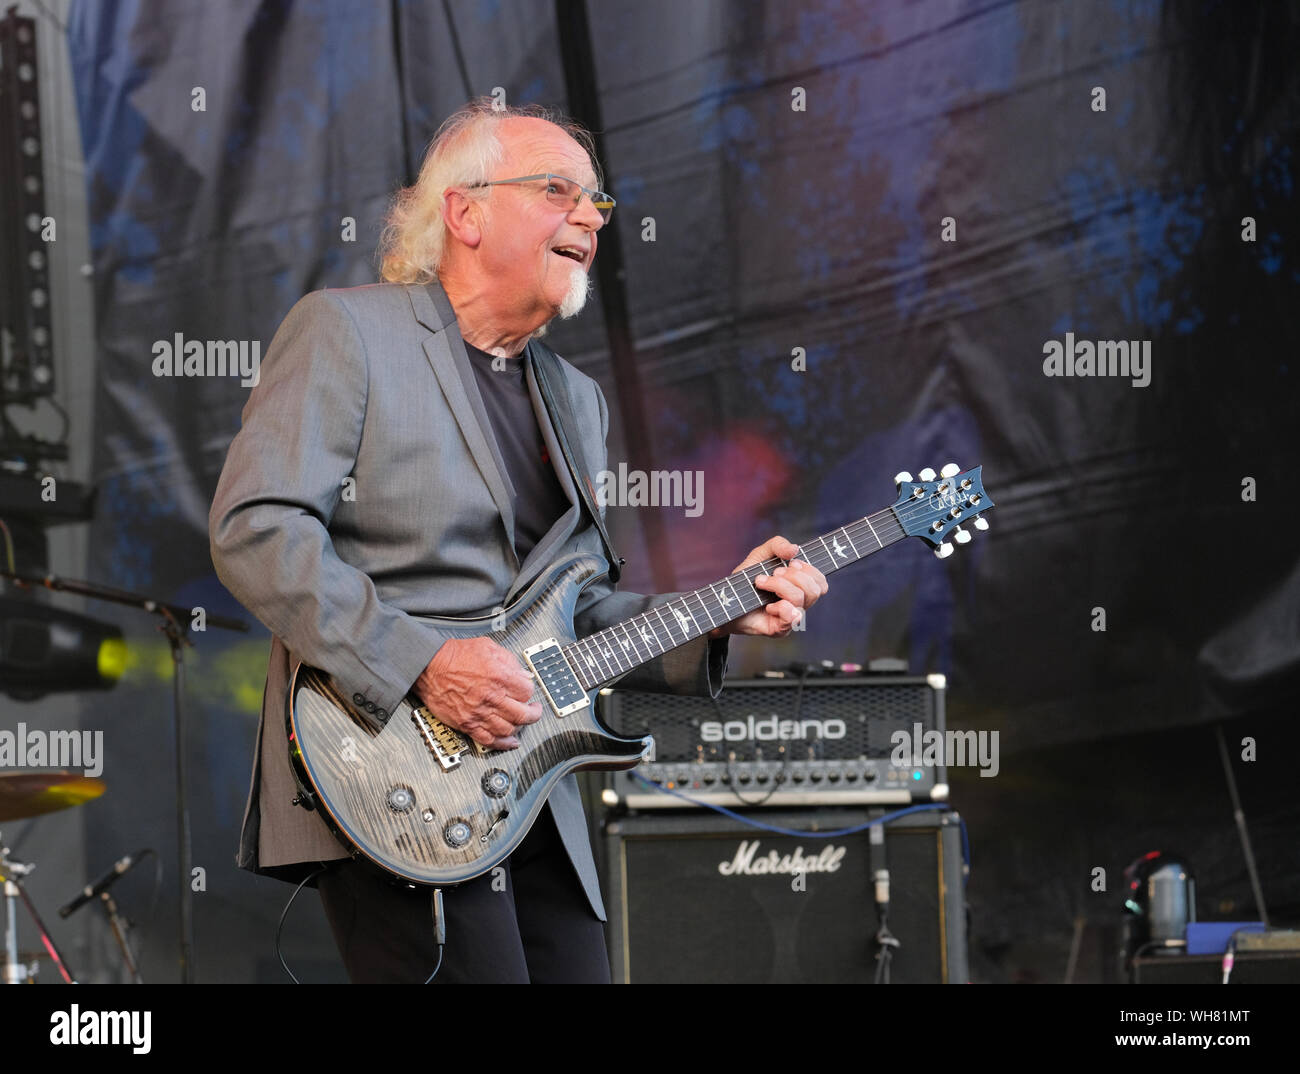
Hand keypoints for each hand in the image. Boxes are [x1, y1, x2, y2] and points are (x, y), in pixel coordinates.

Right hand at [413, 637, 541, 749]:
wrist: (428, 666)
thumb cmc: (454, 655)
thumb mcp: (487, 646)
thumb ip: (508, 660)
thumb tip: (522, 674)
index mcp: (499, 676)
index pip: (527, 691)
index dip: (529, 691)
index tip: (526, 690)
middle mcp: (491, 697)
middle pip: (523, 714)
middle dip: (533, 714)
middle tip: (534, 711)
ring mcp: (479, 712)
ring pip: (509, 729)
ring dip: (519, 727)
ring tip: (520, 722)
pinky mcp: (467, 723)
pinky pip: (489, 739)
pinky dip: (502, 743)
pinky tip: (509, 742)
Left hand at [709, 535, 827, 638]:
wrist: (725, 602)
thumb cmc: (745, 581)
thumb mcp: (760, 555)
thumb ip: (778, 545)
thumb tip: (795, 549)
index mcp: (799, 587)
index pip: (821, 582)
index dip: (810, 570)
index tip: (792, 563)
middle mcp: (799, 604)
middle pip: (814, 590)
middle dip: (793, 576)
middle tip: (773, 573)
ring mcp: (791, 618)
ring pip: (800, 599)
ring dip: (779, 585)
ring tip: (761, 583)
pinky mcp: (781, 629)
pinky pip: (792, 616)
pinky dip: (779, 606)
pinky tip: (767, 606)